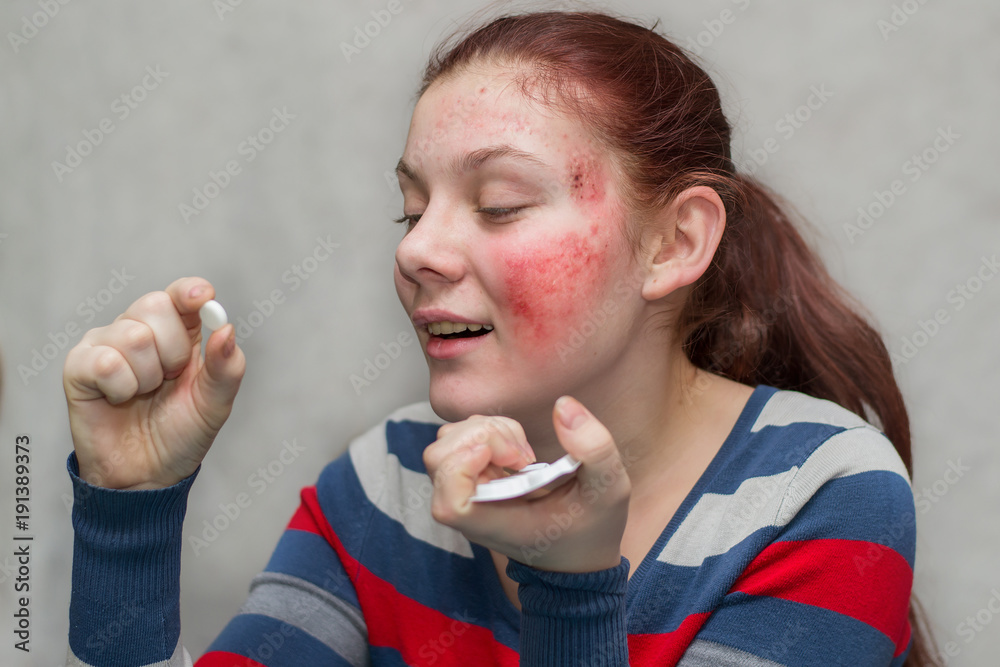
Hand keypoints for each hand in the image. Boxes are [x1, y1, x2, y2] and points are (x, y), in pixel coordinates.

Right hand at [63, 277, 245, 488]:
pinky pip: (105, 362)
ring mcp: (107, 344)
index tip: (203, 298)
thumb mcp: (215, 403)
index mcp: (180, 332)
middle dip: (173, 350)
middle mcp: (141, 330)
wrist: (147, 473)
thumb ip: (226, 367)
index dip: (191, 292)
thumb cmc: (181, 434)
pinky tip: (119, 399)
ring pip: (132, 335)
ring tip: (144, 394)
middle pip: (155, 306)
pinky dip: (121, 388)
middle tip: (169, 379)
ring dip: (148, 376)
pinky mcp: (79, 366)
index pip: (183, 295)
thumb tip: (226, 329)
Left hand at [423, 396, 630, 572]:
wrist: (579, 553)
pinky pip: (460, 442)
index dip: (462, 469)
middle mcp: (473, 512)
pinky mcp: (474, 478)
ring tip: (521, 451)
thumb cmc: (591, 528)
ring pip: (446, 445)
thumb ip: (594, 448)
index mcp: (497, 526)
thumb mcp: (608, 489)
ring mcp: (470, 493)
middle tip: (521, 453)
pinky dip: (486, 432)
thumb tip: (564, 407)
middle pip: (440, 461)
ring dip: (485, 432)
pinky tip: (516, 450)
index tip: (507, 459)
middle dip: (482, 438)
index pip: (449, 504)